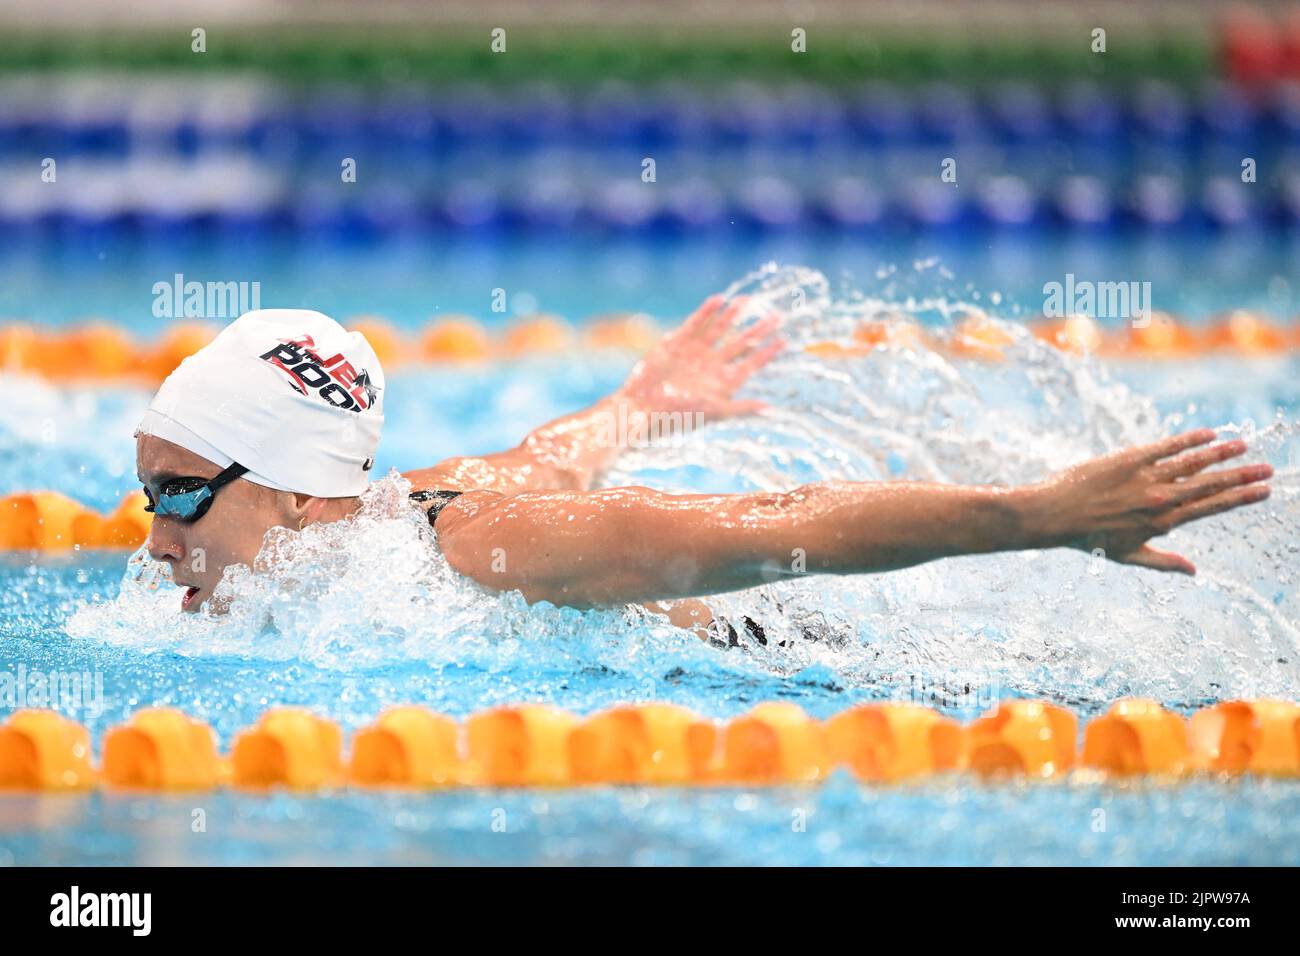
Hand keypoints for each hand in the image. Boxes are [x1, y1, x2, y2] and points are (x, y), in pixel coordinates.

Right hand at [616, 295, 784, 420]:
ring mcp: (695, 353)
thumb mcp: (714, 413)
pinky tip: (719, 300)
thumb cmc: (678, 416)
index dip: (768, 352)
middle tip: (776, 316)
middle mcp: (712, 366)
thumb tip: (769, 408)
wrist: (643, 408)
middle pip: (741, 343)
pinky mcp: (677, 343)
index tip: (784, 340)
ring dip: (733, 316)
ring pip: (719, 330)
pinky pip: (695, 324)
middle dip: (758, 329)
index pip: (752, 364)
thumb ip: (741, 408)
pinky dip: (706, 312)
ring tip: (747, 301)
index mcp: (723, 383)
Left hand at [1030, 428, 1272, 574]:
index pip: (1210, 507)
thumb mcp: (1128, 556)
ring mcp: (1145, 478)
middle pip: (1210, 485)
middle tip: (1268, 469)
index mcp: (1162, 523)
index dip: (1240, 498)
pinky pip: (1166, 447)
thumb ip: (1163, 562)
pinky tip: (1209, 434)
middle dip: (1242, 476)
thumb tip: (1194, 572)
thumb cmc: (1089, 538)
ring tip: (1244, 447)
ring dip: (1221, 454)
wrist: (1053, 515)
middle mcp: (1159, 500)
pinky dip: (1189, 440)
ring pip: (1192, 463)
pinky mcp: (1129, 459)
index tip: (1264, 491)